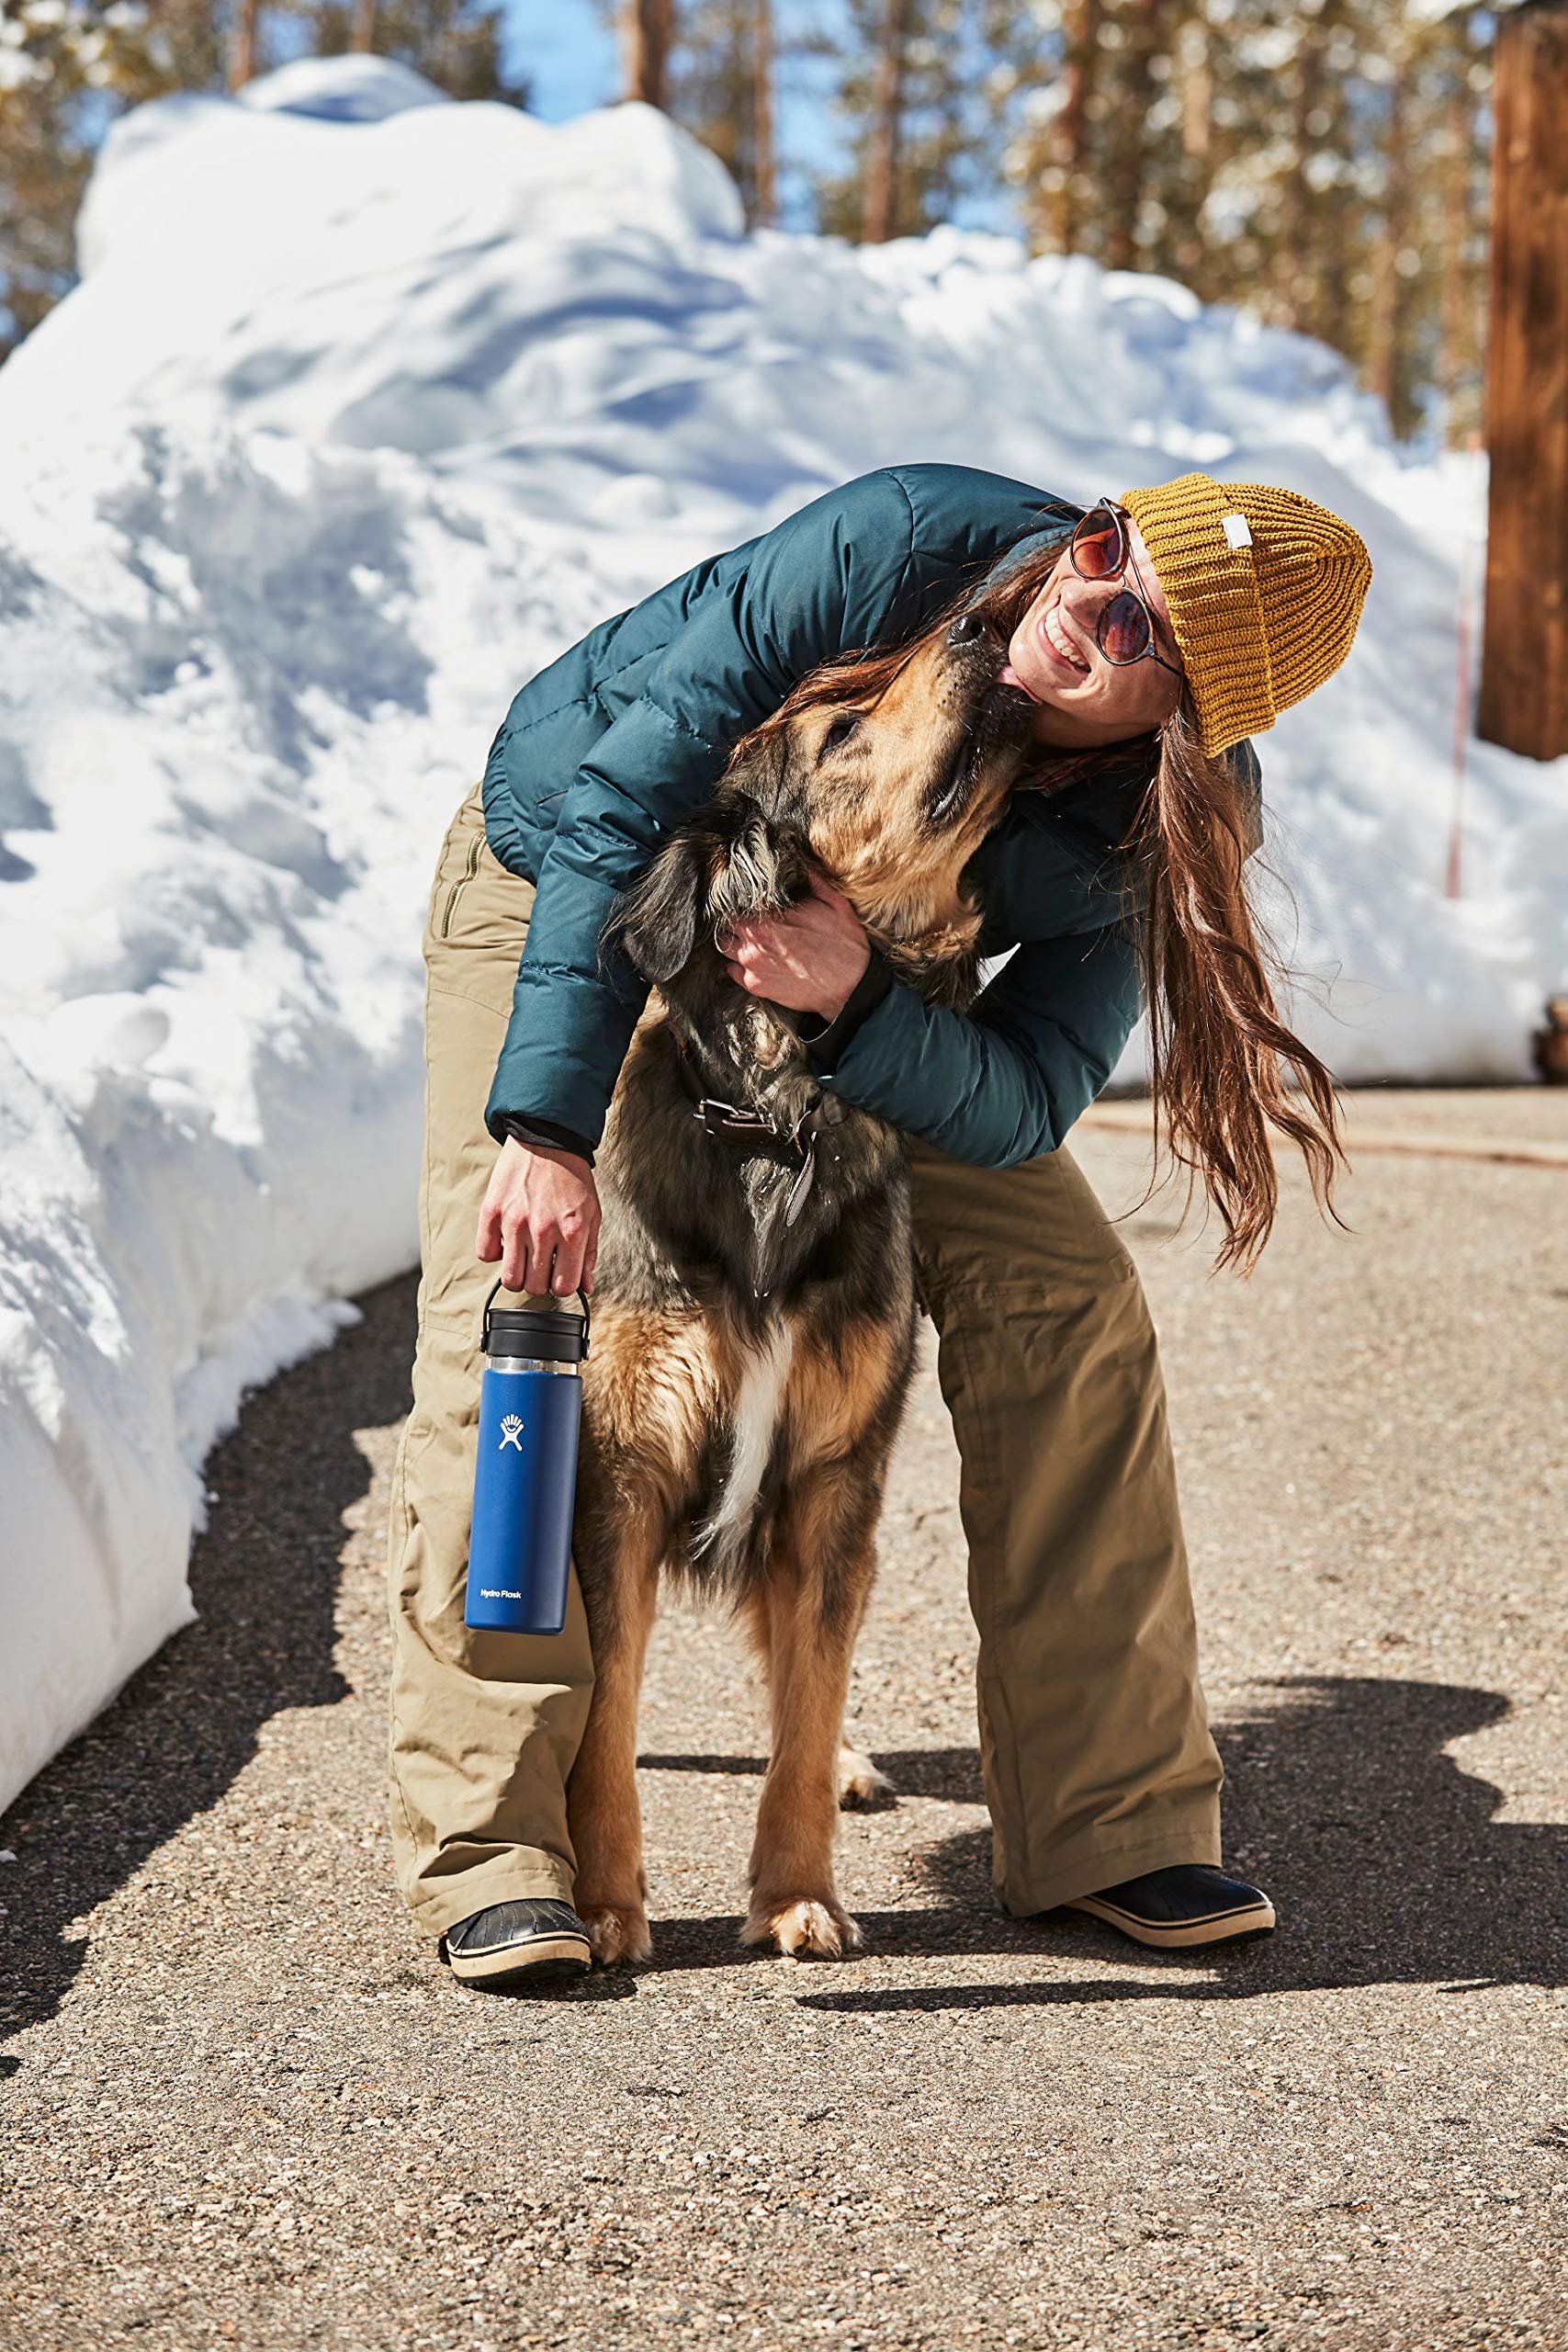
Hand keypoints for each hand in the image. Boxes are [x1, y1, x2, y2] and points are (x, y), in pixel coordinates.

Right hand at [477, 1138, 600, 1296]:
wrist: (547, 1140)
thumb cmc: (572, 1178)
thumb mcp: (593, 1214)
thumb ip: (589, 1254)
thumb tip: (585, 1286)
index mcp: (572, 1231)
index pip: (564, 1287)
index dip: (563, 1286)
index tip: (560, 1276)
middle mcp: (542, 1230)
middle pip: (535, 1287)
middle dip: (540, 1282)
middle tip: (542, 1266)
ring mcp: (514, 1222)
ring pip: (509, 1278)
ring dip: (517, 1274)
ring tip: (523, 1258)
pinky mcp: (491, 1212)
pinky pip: (485, 1254)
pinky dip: (495, 1253)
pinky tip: (506, 1241)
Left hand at [717, 873, 869, 1019]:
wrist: (850, 985)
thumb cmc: (844, 944)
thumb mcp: (835, 903)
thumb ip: (814, 881)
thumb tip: (802, 864)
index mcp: (770, 914)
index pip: (738, 900)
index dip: (742, 900)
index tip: (751, 903)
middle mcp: (754, 938)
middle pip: (726, 923)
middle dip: (735, 921)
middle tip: (748, 922)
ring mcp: (752, 963)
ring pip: (725, 947)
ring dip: (734, 942)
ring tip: (749, 942)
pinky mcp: (755, 985)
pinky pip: (731, 971)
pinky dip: (738, 965)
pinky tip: (754, 962)